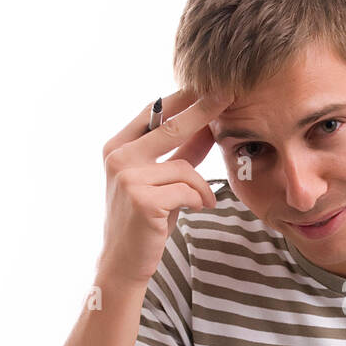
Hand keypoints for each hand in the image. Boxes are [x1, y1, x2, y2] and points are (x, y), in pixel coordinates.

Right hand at [98, 89, 228, 285]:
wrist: (124, 261)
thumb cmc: (145, 219)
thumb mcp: (160, 180)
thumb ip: (180, 153)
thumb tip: (209, 125)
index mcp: (117, 147)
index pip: (154, 112)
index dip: (184, 98)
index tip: (210, 84)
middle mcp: (118, 157)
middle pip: (170, 125)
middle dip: (203, 109)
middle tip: (229, 93)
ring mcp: (128, 178)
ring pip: (185, 167)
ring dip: (202, 186)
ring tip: (204, 201)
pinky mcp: (143, 200)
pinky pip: (188, 190)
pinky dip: (201, 199)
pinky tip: (200, 208)